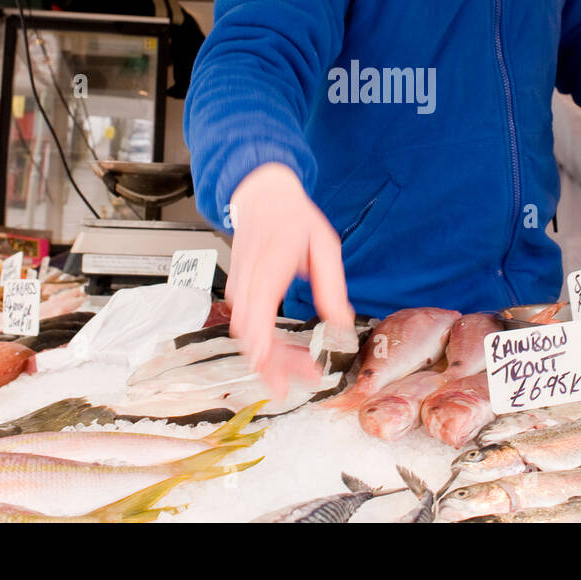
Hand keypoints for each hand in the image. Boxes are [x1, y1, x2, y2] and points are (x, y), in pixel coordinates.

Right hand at [227, 163, 353, 396]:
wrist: (262, 198)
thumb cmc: (294, 220)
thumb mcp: (325, 245)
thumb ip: (331, 285)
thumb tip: (342, 324)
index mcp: (271, 261)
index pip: (258, 306)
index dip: (261, 340)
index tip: (270, 365)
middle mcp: (248, 278)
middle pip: (249, 331)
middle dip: (272, 363)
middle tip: (302, 381)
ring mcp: (239, 286)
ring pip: (245, 334)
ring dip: (270, 360)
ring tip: (299, 376)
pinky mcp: (238, 294)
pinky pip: (246, 328)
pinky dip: (264, 347)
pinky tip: (285, 358)